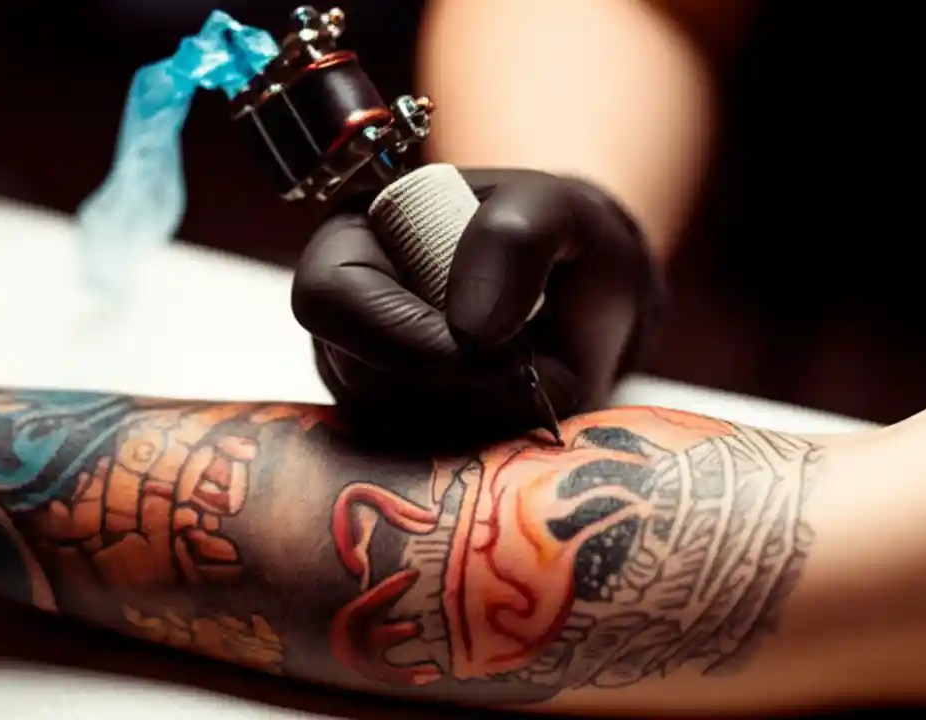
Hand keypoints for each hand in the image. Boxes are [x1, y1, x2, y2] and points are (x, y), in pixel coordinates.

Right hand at [291, 169, 661, 447]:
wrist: (595, 303)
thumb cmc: (565, 241)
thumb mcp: (560, 208)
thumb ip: (516, 234)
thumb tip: (472, 324)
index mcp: (358, 239)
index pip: (330, 296)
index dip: (403, 333)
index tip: (491, 347)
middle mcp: (349, 319)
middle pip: (364, 377)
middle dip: (462, 384)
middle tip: (537, 362)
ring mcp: (371, 385)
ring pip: (399, 432)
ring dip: (487, 415)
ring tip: (543, 371)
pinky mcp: (406, 440)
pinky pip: (433, 467)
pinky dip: (495, 444)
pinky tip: (532, 405)